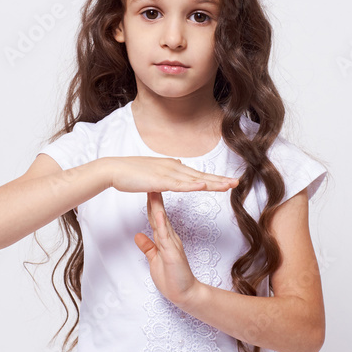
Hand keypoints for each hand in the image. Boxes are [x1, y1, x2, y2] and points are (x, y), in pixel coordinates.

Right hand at [105, 156, 238, 193]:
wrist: (114, 169)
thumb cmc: (131, 172)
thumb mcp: (154, 171)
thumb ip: (169, 170)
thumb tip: (180, 165)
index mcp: (174, 167)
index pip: (199, 175)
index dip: (215, 179)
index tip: (229, 182)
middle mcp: (174, 168)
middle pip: (201, 176)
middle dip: (220, 180)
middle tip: (237, 183)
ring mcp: (167, 174)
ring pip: (194, 180)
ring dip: (212, 183)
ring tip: (228, 185)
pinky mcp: (159, 181)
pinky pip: (178, 185)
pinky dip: (192, 185)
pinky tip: (204, 185)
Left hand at [133, 191, 205, 307]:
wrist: (185, 293)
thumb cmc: (172, 278)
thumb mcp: (155, 260)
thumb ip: (148, 247)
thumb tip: (138, 236)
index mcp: (165, 238)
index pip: (155, 216)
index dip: (150, 201)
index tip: (145, 187)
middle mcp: (169, 237)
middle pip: (159, 214)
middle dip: (154, 196)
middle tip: (150, 179)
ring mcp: (172, 244)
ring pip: (163, 221)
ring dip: (158, 205)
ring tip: (154, 189)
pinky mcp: (172, 252)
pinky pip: (165, 236)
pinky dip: (161, 224)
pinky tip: (158, 213)